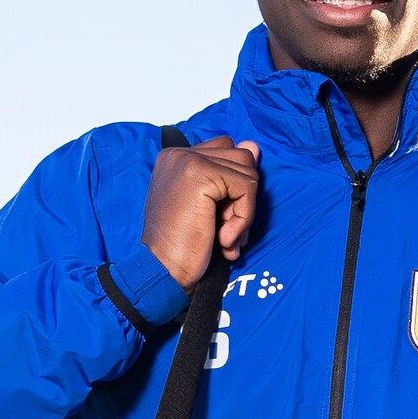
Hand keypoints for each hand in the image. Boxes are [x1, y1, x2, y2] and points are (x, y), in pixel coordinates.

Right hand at [143, 134, 259, 288]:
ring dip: (244, 210)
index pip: (226, 150)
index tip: (223, 220)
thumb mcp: (211, 207)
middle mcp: (179, 153)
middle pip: (241, 157)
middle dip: (242, 197)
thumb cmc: (182, 246)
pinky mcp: (199, 174)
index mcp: (176, 158)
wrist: (162, 271)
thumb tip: (255, 146)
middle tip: (227, 232)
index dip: (235, 186)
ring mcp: (188, 160)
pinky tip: (224, 239)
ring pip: (247, 170)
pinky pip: (246, 185)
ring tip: (225, 237)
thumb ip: (229, 177)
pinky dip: (244, 216)